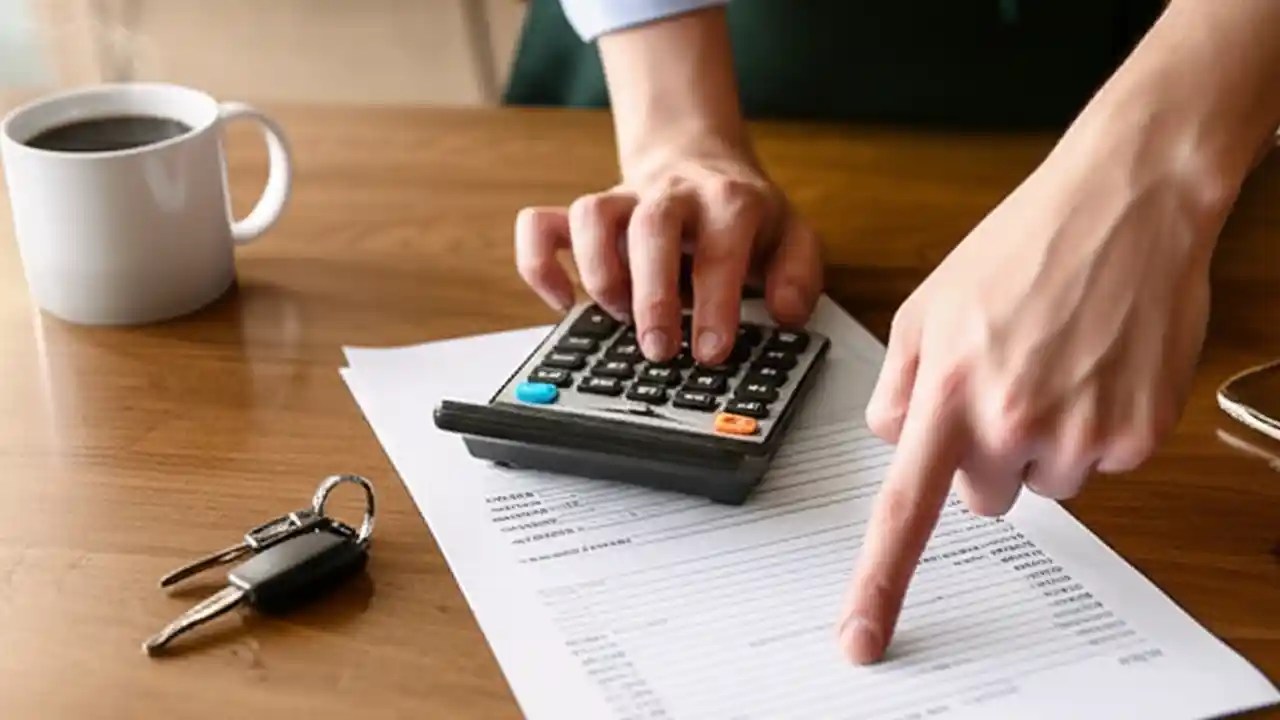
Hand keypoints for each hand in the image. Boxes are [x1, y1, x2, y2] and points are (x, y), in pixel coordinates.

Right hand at [515, 143, 822, 364]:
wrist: (698, 159)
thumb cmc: (743, 214)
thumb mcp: (791, 236)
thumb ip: (799, 275)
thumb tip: (786, 313)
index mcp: (729, 201)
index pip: (720, 246)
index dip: (714, 301)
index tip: (710, 350)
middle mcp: (672, 194)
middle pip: (651, 227)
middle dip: (652, 293)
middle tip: (659, 349)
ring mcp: (622, 200)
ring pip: (590, 216)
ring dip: (599, 273)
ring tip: (618, 319)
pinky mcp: (585, 213)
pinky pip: (540, 225)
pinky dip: (540, 265)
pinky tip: (563, 303)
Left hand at [837, 122, 1232, 663]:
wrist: (1125, 204)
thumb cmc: (1020, 248)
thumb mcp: (926, 307)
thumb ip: (899, 386)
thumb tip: (893, 441)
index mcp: (949, 394)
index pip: (905, 510)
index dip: (879, 582)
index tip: (860, 637)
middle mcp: (1014, 422)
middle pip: (982, 497)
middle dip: (983, 456)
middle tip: (1004, 384)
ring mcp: (1083, 431)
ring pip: (1044, 481)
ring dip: (1042, 439)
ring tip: (1055, 361)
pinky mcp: (1140, 433)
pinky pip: (1100, 461)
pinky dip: (1096, 426)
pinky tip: (1097, 365)